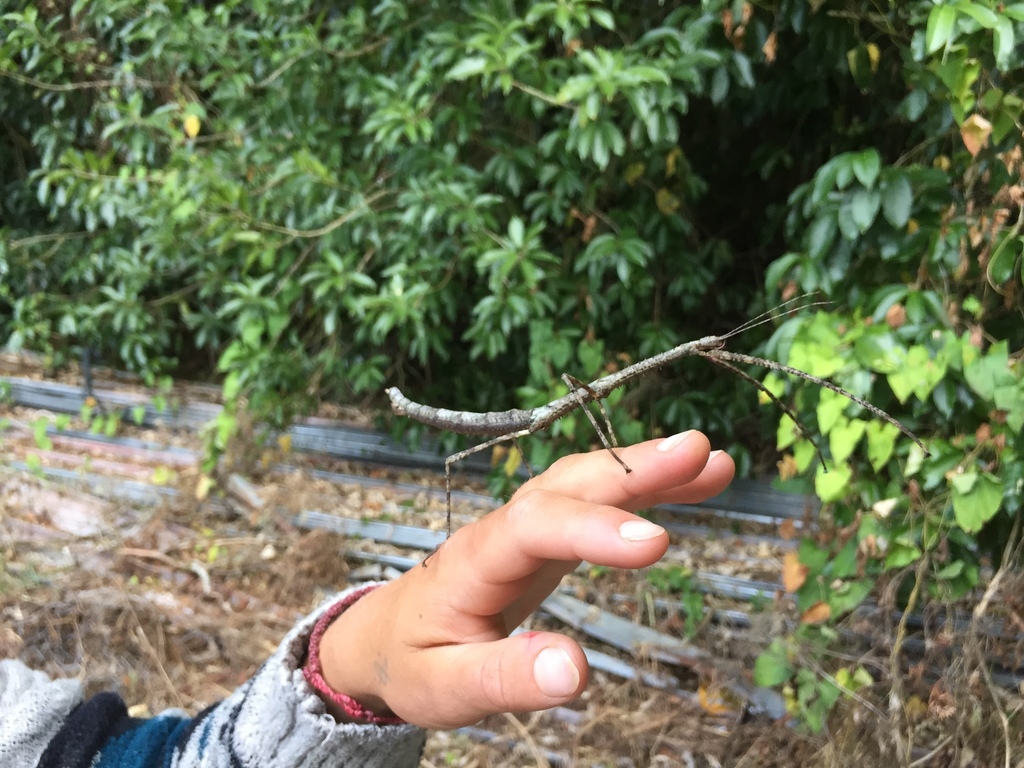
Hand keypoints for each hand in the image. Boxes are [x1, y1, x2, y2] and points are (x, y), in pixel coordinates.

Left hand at [317, 431, 733, 728]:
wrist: (385, 637)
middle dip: (631, 469)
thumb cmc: (413, 661)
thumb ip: (506, 678)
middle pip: (566, 485)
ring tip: (711, 461)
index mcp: (474, 561)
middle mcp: (503, 530)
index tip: (656, 542)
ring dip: (645, 468)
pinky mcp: (544, 535)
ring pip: (585, 482)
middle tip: (696, 453)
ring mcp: (524, 526)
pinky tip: (692, 483)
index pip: (534, 528)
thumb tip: (573, 671)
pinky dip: (643, 488)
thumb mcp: (446, 686)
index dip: (592, 528)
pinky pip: (594, 502)